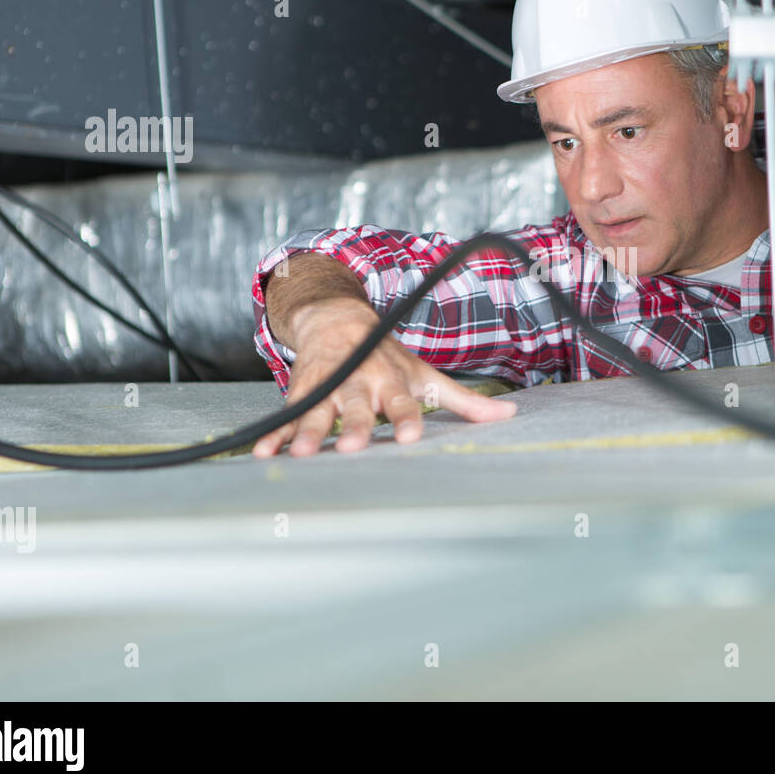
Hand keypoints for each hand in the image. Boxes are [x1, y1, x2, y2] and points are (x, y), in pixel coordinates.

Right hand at [251, 297, 516, 456]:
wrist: (339, 319)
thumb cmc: (389, 358)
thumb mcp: (427, 376)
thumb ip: (466, 402)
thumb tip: (511, 415)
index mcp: (391, 381)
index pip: (402, 403)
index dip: (406, 418)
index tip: (409, 436)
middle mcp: (359, 383)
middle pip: (356, 408)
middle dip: (353, 425)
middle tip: (352, 444)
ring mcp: (328, 387)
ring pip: (317, 412)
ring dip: (308, 432)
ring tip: (300, 454)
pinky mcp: (302, 391)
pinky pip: (286, 416)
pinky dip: (274, 435)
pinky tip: (263, 453)